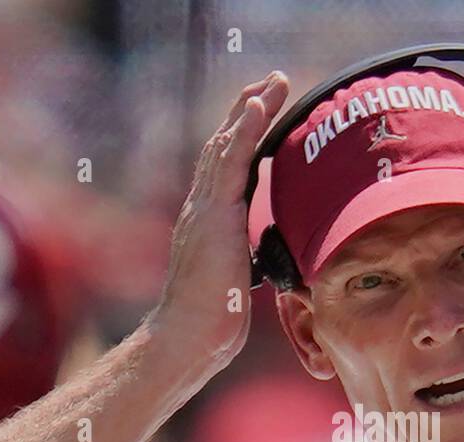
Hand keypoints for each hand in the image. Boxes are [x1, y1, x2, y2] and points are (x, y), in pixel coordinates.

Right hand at [152, 71, 288, 373]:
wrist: (189, 335)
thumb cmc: (214, 319)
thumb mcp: (239, 279)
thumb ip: (250, 258)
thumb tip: (271, 258)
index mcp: (209, 220)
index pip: (228, 169)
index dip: (245, 137)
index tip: (264, 112)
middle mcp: (202, 206)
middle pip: (225, 145)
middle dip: (248, 111)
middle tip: (272, 83)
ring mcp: (205, 207)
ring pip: (227, 144)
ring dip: (251, 109)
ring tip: (273, 83)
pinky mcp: (214, 214)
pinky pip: (230, 162)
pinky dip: (244, 130)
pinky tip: (257, 105)